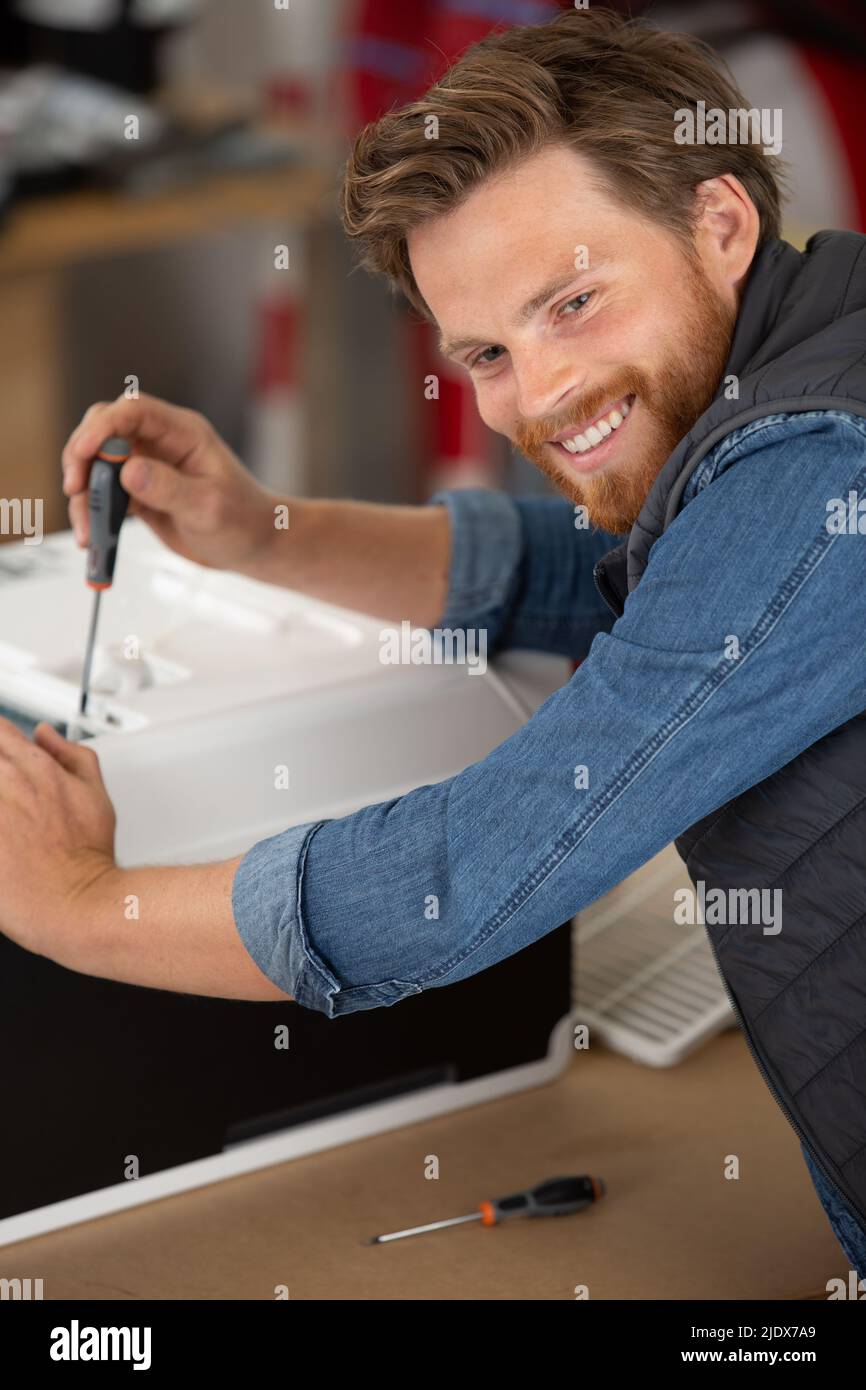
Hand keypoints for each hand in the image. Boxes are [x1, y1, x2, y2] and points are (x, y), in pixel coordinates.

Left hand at [0, 719, 116, 965]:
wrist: (76, 902)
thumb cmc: (88, 854)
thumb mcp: (95, 793)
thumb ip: (71, 754)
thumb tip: (45, 734)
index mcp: (35, 767)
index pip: (0, 730)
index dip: (0, 740)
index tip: (3, 754)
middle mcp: (6, 783)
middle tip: (8, 794)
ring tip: (9, 817)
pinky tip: (5, 834)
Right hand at [61, 392, 281, 574]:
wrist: (254, 544)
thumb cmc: (244, 521)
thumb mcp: (209, 507)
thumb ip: (169, 488)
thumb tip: (129, 471)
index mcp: (183, 433)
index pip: (133, 411)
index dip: (103, 426)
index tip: (84, 453)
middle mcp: (160, 443)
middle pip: (104, 429)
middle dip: (82, 454)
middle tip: (75, 488)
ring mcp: (147, 466)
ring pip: (98, 464)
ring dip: (84, 492)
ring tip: (88, 530)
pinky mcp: (139, 492)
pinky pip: (105, 494)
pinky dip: (92, 511)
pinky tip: (92, 535)